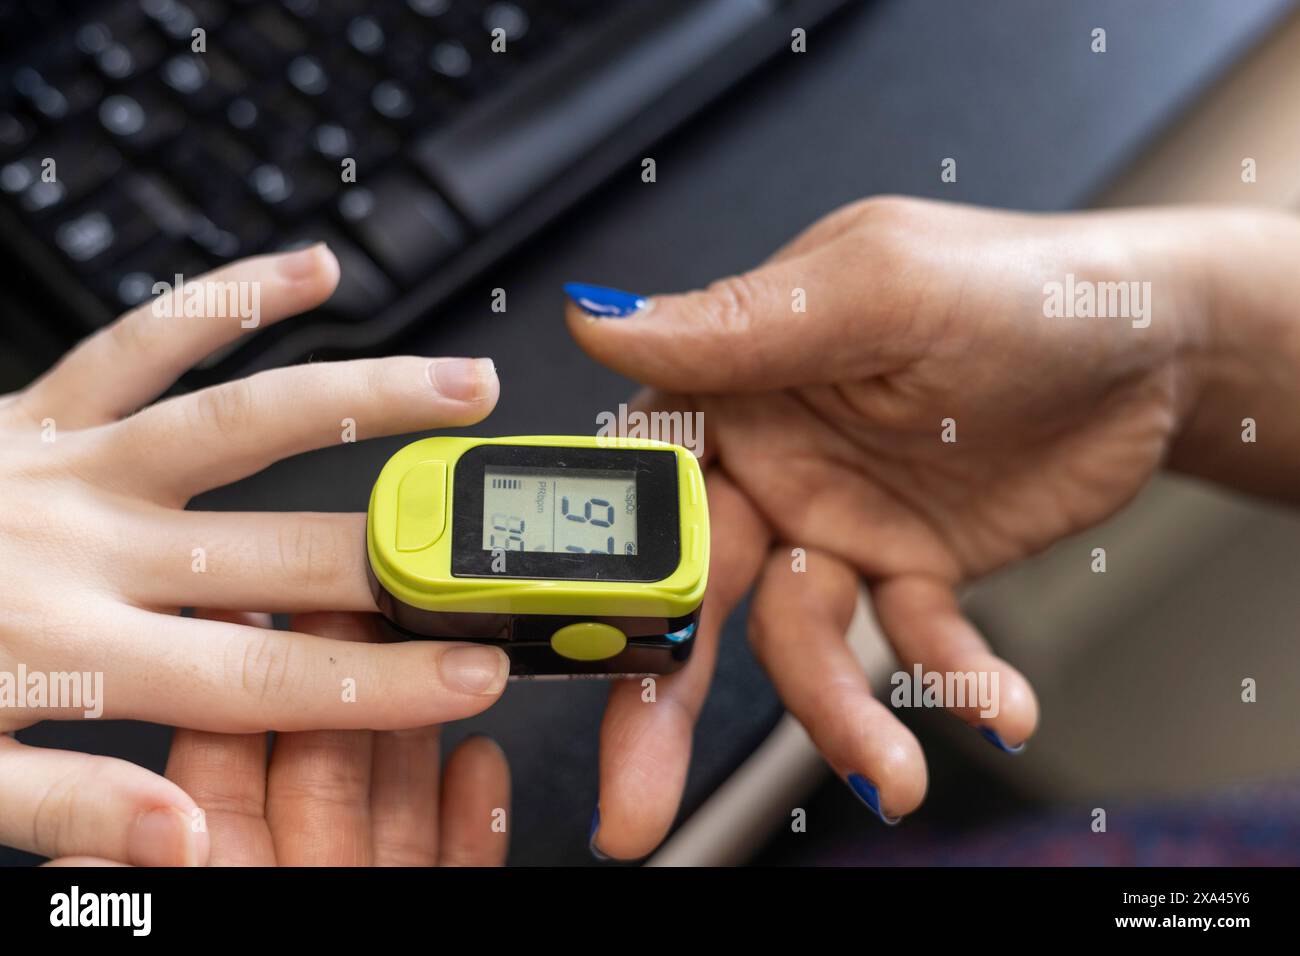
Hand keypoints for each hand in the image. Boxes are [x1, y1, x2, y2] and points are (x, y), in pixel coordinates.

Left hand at [0, 247, 508, 863]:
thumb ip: (70, 805)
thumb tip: (192, 838)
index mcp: (70, 653)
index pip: (265, 680)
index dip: (382, 682)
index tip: (474, 672)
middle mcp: (88, 548)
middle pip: (282, 553)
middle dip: (403, 554)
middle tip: (499, 544)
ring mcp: (72, 466)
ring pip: (243, 421)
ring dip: (364, 402)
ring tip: (461, 390)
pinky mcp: (40, 406)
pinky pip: (145, 336)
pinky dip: (232, 295)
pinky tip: (313, 271)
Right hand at [566, 196, 1299, 854]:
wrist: (1150, 342)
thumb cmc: (1016, 285)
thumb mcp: (882, 290)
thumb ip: (744, 321)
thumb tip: (598, 320)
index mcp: (737, 383)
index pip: (645, 483)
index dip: (608, 566)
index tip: (597, 649)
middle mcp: (772, 462)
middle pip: (696, 586)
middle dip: (660, 694)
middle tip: (631, 798)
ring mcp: (840, 522)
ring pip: (802, 636)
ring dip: (836, 711)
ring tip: (890, 774)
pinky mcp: (913, 570)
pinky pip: (915, 642)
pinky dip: (951, 682)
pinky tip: (998, 707)